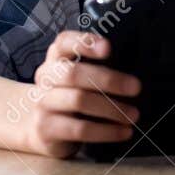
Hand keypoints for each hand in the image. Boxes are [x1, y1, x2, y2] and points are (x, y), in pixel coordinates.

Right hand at [21, 31, 141, 157]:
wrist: (39, 128)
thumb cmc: (68, 98)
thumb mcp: (78, 79)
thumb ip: (97, 69)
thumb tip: (132, 76)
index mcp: (56, 60)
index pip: (63, 43)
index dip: (84, 42)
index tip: (108, 48)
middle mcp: (46, 79)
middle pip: (73, 73)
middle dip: (108, 79)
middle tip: (136, 87)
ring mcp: (43, 104)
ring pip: (78, 101)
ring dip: (112, 108)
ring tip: (133, 115)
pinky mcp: (46, 129)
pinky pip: (79, 129)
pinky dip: (106, 131)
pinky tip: (123, 132)